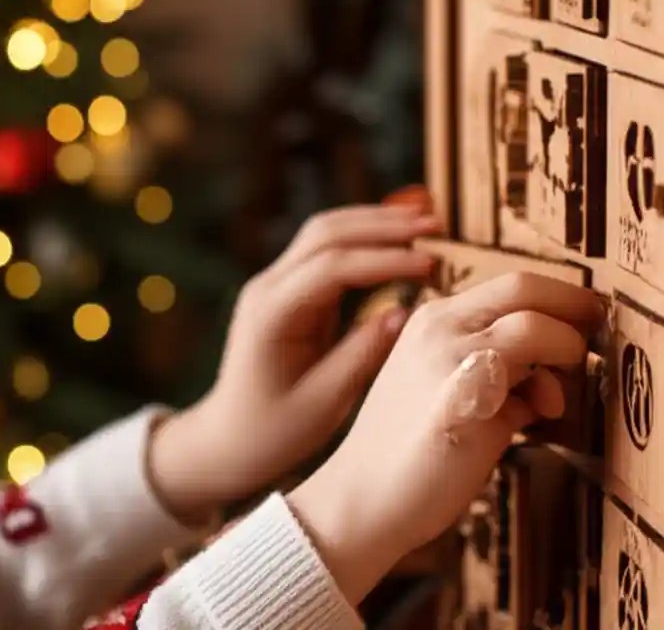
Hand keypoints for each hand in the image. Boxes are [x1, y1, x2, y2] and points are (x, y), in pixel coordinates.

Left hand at [149, 204, 440, 521]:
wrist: (228, 440)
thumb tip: (407, 313)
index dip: (385, 260)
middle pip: (326, 233)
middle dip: (383, 225)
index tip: (430, 264)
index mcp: (271, 315)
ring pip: (326, 232)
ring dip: (375, 223)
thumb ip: (363, 354)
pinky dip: (365, 238)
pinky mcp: (289, 289)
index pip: (332, 268)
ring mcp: (274, 284)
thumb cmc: (274, 432)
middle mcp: (267, 287)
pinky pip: (328, 250)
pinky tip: (399, 239)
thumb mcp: (324, 402)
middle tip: (435, 225)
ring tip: (425, 222)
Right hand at [287, 273, 603, 602]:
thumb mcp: (460, 396)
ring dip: (566, 345)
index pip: (509, 285)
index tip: (587, 313)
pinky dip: (547, 387)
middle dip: (574, 304)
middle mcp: (438, 325)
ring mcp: (445, 356)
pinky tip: (543, 413)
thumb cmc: (415, 457)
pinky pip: (524, 370)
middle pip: (524, 285)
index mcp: (433, 319)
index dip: (558, 295)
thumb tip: (551, 386)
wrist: (363, 502)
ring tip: (569, 381)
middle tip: (601, 324)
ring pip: (530, 321)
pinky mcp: (461, 395)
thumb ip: (504, 380)